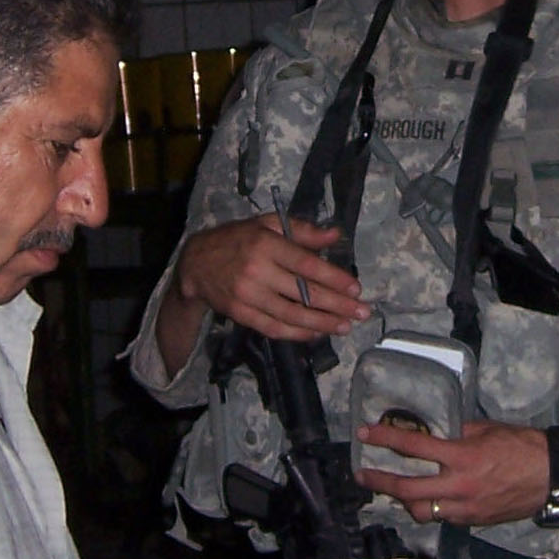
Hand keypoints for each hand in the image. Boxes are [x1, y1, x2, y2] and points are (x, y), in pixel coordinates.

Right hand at [174, 214, 369, 341]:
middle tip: (362, 313)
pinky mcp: (241, 314)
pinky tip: (317, 334)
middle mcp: (258, 271)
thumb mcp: (267, 224)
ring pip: (292, 316)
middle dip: (337, 306)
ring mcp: (248, 296)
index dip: (334, 279)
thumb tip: (335, 235)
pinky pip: (274, 328)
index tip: (356, 289)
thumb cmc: (237, 239)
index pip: (307, 265)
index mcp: (266, 244)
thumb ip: (302, 230)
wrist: (196, 263)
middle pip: (304, 294)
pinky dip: (298, 334)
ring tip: (345, 327)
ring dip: (322, 324)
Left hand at [356, 420, 558, 526]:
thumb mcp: (487, 429)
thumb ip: (456, 433)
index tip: (364, 433)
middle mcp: (459, 485)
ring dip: (403, 500)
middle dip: (379, 482)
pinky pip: (442, 517)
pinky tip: (427, 497)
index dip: (384, 438)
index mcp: (462, 456)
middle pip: (406, 488)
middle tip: (362, 475)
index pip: (412, 446)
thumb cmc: (524, 446)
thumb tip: (432, 432)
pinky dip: (430, 507)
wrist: (554, 476)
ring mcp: (466, 507)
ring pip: (420, 510)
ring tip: (393, 489)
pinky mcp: (474, 521)